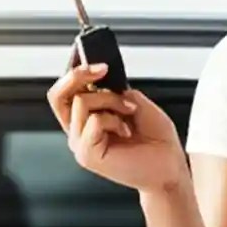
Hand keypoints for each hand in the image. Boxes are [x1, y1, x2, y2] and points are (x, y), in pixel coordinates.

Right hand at [47, 63, 186, 192]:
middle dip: (78, 75)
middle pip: (57, 95)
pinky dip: (113, 120)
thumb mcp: (135, 102)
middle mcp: (79, 130)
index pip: (66, 90)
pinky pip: (93, 121)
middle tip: (101, 70)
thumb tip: (101, 79)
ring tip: (128, 113)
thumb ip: (115, 90)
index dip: (75, 71)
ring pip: (80, 102)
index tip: (95, 60)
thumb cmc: (155, 140)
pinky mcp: (87, 155)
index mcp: (87, 118)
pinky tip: (126, 131)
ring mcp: (81, 143)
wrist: (168, 167)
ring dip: (110, 100)